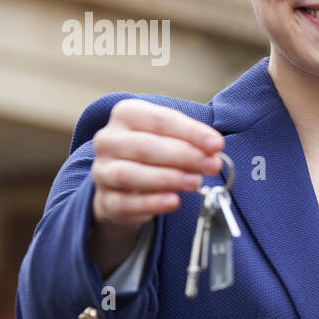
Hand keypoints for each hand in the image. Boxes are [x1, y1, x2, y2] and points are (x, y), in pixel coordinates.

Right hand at [88, 99, 223, 274]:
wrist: (125, 186)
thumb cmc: (155, 154)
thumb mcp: (173, 139)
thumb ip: (192, 142)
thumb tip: (214, 151)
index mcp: (126, 115)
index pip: (159, 120)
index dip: (191, 132)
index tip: (217, 144)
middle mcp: (108, 141)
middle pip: (144, 146)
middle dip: (183, 156)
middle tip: (212, 165)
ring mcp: (102, 171)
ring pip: (129, 174)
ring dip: (167, 179)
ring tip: (195, 182)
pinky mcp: (105, 200)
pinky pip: (125, 203)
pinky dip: (151, 203)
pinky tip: (173, 202)